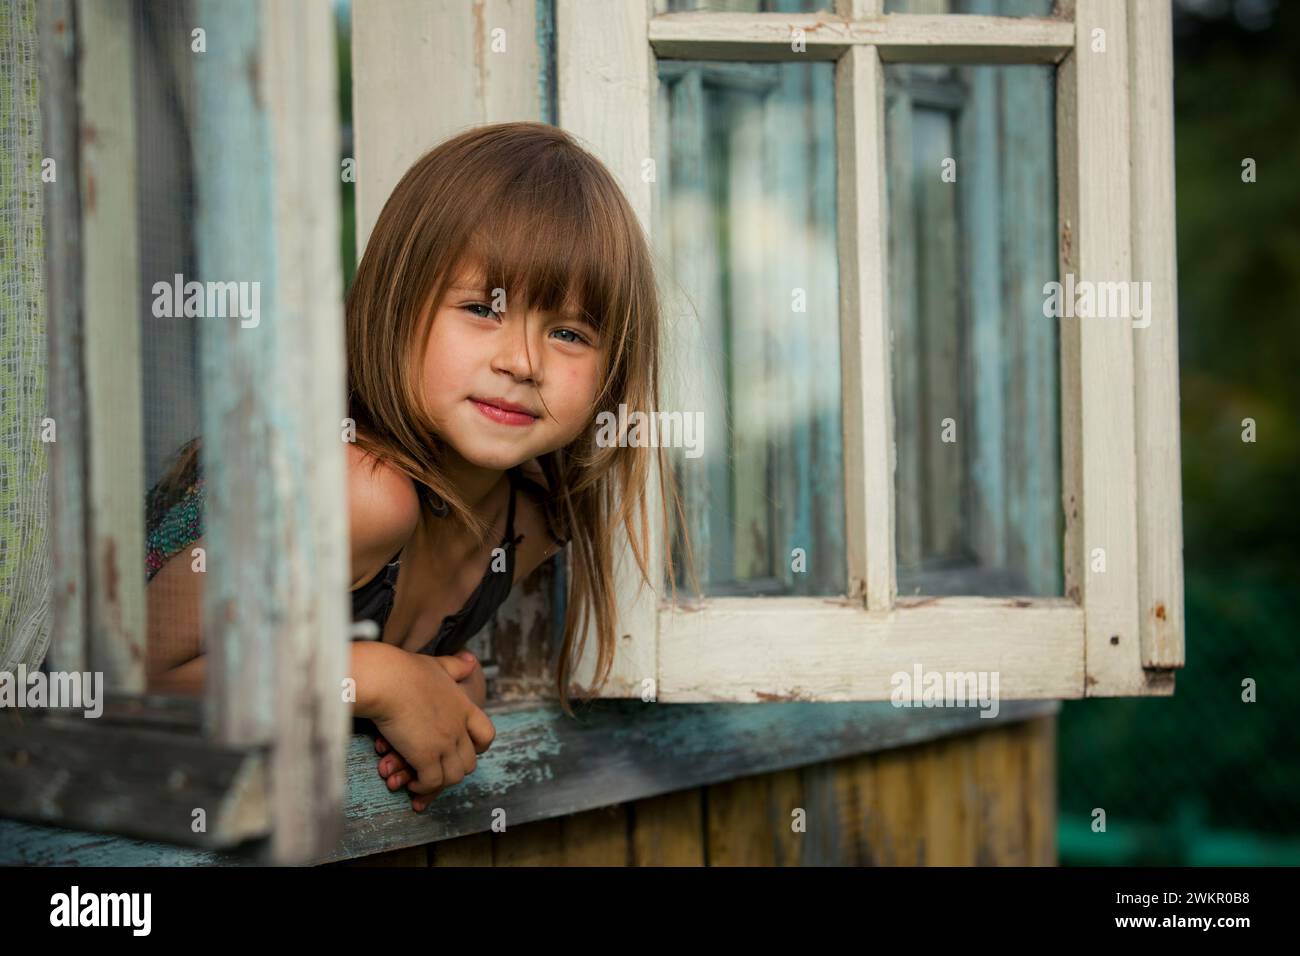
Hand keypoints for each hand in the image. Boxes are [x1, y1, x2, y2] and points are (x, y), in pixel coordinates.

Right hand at [370, 651, 495, 811]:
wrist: (386, 680)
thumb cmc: (405, 670)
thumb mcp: (437, 664)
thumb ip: (455, 666)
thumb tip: (470, 660)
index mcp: (463, 707)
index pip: (487, 734)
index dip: (479, 747)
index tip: (464, 750)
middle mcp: (458, 728)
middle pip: (470, 762)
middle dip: (454, 768)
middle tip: (436, 768)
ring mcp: (444, 743)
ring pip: (454, 777)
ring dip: (439, 782)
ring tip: (422, 779)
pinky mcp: (426, 756)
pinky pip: (433, 783)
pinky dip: (423, 787)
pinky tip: (410, 782)